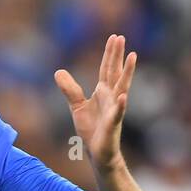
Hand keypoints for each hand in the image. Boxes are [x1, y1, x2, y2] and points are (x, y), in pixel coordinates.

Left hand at [55, 34, 136, 168]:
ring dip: (127, 73)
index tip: (115, 37)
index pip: (107, 69)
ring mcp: (114, 110)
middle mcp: (112, 98)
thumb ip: (70, 89)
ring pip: (122, 88)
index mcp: (103, 92)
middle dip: (117, 56)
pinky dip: (120, 105)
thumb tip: (58, 72)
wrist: (98, 153)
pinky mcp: (112, 125)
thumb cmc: (92, 130)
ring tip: (132, 57)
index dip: (110, 54)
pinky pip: (117, 114)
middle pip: (115, 73)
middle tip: (121, 38)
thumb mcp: (77, 106)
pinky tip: (123, 96)